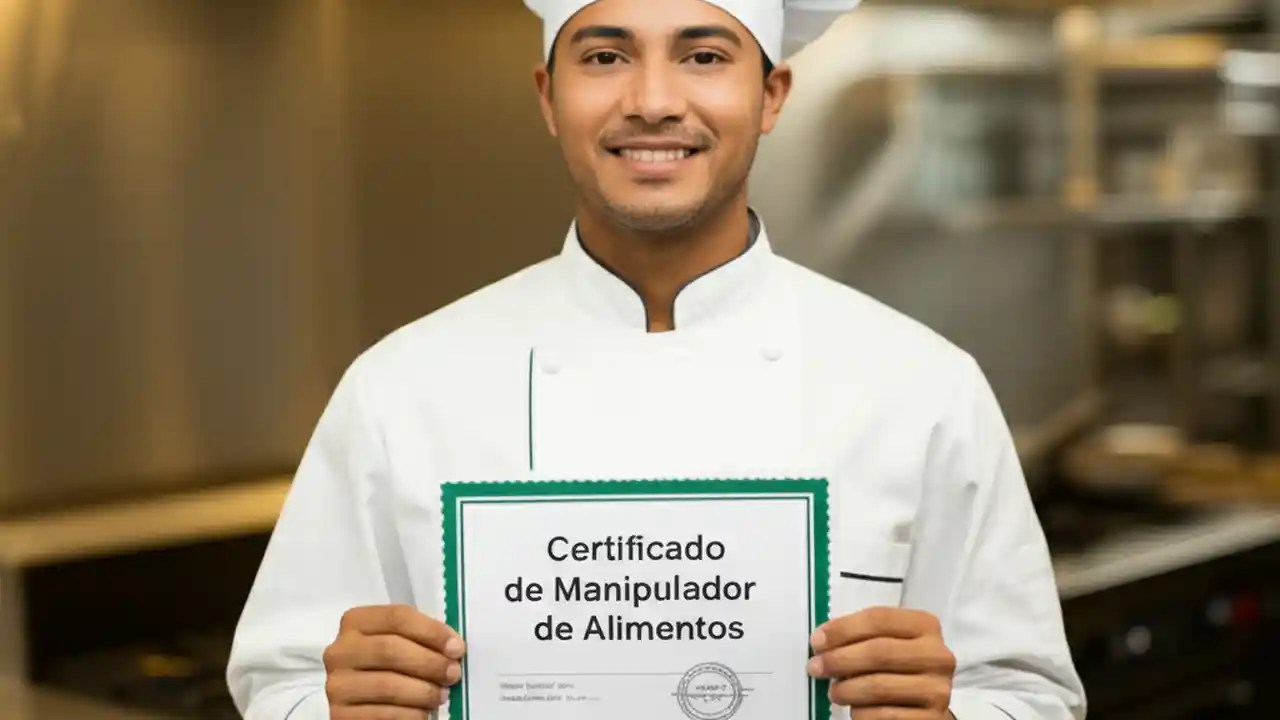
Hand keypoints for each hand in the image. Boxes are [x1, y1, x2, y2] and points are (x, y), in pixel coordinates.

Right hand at [323, 604, 465, 719]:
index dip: (431, 631)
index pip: (396, 617)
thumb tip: (453, 647)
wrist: (362, 700)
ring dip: (423, 691)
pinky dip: (410, 715)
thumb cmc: (388, 664)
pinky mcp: (340, 715)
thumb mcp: (399, 642)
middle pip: (390, 649)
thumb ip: (419, 637)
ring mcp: (337, 684)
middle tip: (453, 674)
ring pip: (387, 685)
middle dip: (430, 662)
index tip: (456, 647)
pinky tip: (424, 713)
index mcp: (356, 622)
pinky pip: (382, 714)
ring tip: (442, 695)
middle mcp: (340, 651)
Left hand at [807, 607, 955, 719]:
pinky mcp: (931, 718)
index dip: (843, 629)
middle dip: (839, 660)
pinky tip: (855, 709)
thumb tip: (821, 641)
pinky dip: (860, 713)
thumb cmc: (897, 666)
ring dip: (846, 690)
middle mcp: (937, 655)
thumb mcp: (886, 640)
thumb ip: (860, 635)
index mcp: (925, 626)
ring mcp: (937, 689)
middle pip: (879, 652)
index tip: (816, 641)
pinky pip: (884, 716)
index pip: (879, 619)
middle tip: (814, 668)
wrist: (924, 702)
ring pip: (879, 687)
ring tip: (834, 692)